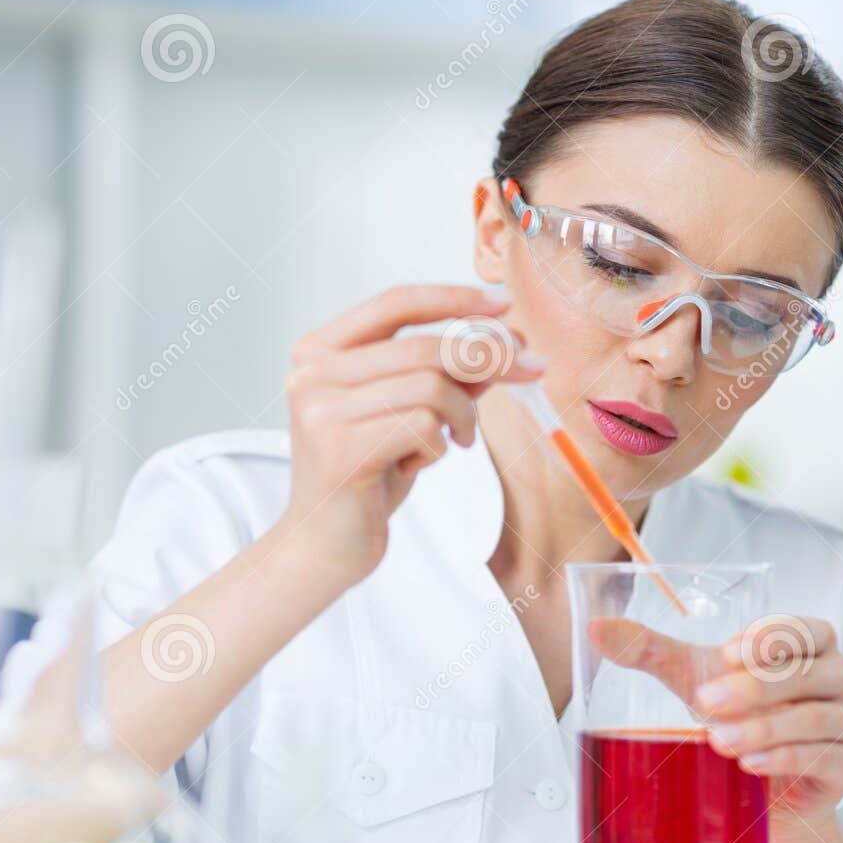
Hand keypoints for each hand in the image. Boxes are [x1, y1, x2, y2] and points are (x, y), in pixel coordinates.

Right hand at [279, 284, 543, 583]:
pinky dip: (439, 447)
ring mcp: (322, 411)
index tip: (504, 306)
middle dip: (489, 357)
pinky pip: (424, 427)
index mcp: (319, 350)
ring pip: (431, 386)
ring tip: (459, 439)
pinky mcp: (342, 451)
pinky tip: (418, 465)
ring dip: (464, 414)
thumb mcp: (407, 412)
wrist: (324, 543)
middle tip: (530, 372)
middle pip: (425, 346)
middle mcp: (312, 373)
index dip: (454, 298)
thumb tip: (504, 342)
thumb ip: (444, 373)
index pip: (395, 303)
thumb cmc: (365, 475)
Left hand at [587, 615, 842, 817]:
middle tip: (706, 703)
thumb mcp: (690, 678)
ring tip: (719, 740)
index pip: (809, 628)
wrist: (756, 790)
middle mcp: (841, 679)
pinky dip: (787, 760)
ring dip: (767, 728)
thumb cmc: (732, 716)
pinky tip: (750, 766)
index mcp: (812, 645)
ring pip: (820, 717)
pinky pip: (827, 758)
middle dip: (759, 687)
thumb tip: (595, 628)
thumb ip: (649, 650)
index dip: (773, 638)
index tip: (726, 654)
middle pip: (815, 672)